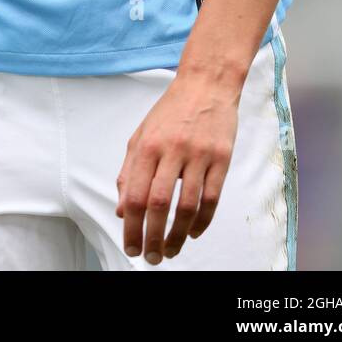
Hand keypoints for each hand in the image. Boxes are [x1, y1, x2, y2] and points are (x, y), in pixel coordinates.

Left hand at [115, 68, 239, 263]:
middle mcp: (171, 150)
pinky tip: (192, 233)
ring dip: (178, 235)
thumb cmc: (171, 110)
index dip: (131, 227)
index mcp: (147, 145)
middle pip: (158, 204)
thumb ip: (128, 171)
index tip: (131, 246)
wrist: (207, 83)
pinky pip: (211, 198)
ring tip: (171, 251)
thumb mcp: (141, 134)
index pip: (134, 195)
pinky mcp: (221, 158)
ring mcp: (198, 154)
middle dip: (153, 238)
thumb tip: (120, 210)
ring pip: (186, 206)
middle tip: (151, 258)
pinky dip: (202, 221)